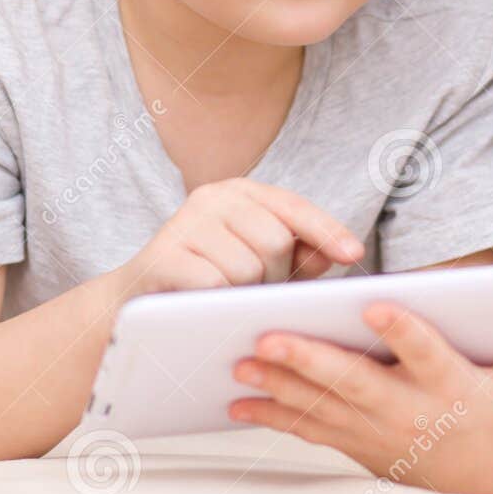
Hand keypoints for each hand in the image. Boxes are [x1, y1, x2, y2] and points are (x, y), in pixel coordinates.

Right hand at [108, 178, 363, 303]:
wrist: (138, 300)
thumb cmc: (213, 278)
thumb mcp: (262, 262)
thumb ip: (301, 255)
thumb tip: (333, 254)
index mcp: (242, 192)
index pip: (295, 208)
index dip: (328, 231)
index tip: (355, 254)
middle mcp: (213, 197)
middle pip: (276, 241)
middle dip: (275, 275)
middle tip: (255, 288)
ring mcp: (185, 223)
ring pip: (248, 267)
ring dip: (245, 292)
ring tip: (227, 294)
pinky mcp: (163, 255)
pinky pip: (215, 284)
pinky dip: (219, 300)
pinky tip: (205, 302)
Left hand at [229, 304, 492, 493]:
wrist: (481, 489)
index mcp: (452, 387)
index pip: (428, 353)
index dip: (405, 329)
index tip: (377, 300)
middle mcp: (409, 412)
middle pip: (356, 382)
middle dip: (311, 359)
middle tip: (269, 334)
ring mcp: (376, 433)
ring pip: (322, 406)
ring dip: (279, 384)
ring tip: (240, 359)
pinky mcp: (355, 444)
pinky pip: (309, 429)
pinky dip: (274, 414)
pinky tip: (238, 398)